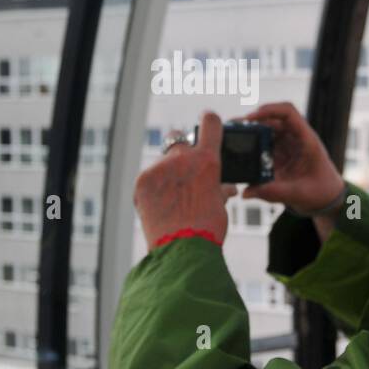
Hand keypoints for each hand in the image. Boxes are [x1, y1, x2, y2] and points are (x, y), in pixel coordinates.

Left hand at [134, 110, 237, 249]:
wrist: (183, 249)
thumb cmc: (207, 229)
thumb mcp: (220, 205)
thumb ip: (219, 189)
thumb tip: (227, 188)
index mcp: (207, 160)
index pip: (210, 123)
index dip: (209, 120)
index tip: (207, 119)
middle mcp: (182, 157)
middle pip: (177, 139)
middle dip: (180, 151)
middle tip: (182, 172)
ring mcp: (159, 167)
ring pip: (162, 164)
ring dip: (166, 176)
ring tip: (171, 204)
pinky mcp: (141, 180)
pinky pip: (148, 180)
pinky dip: (152, 191)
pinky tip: (159, 209)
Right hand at [237, 102, 343, 213]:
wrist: (326, 199)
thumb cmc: (320, 192)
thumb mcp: (298, 193)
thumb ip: (273, 192)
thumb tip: (246, 192)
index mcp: (306, 140)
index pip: (289, 112)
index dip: (269, 110)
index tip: (250, 118)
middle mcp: (295, 138)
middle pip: (272, 119)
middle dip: (252, 122)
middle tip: (233, 129)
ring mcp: (287, 145)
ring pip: (265, 131)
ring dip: (250, 134)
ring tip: (231, 138)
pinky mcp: (279, 154)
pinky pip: (263, 146)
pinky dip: (251, 148)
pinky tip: (239, 155)